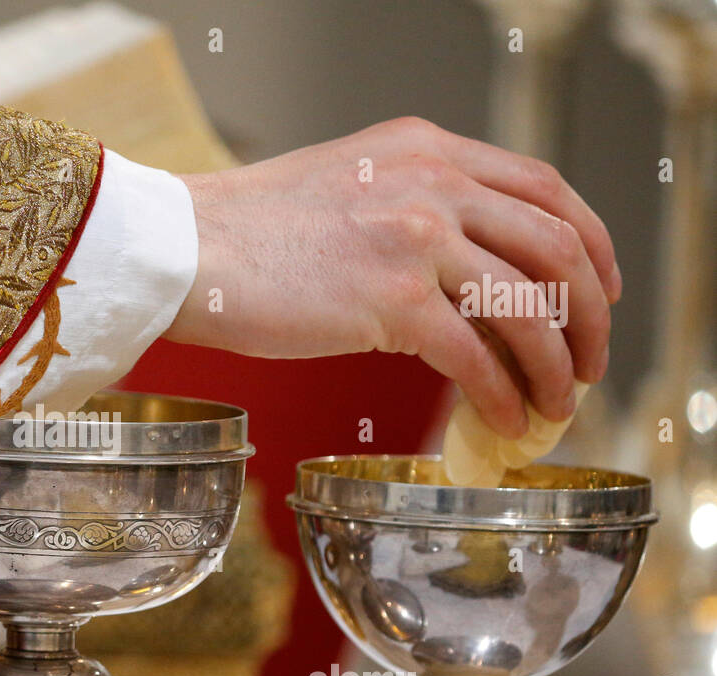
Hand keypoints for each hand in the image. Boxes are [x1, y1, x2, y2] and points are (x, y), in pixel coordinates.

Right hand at [168, 117, 620, 439]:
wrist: (184, 247)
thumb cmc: (247, 230)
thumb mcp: (349, 184)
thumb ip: (412, 204)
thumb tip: (461, 270)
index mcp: (426, 149)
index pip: (545, 187)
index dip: (590, 241)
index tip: (599, 287)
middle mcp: (433, 182)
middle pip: (556, 248)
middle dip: (589, 315)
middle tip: (591, 359)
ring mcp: (416, 238)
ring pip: (526, 308)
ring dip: (555, 366)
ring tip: (556, 402)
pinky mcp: (390, 299)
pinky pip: (475, 356)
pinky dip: (500, 395)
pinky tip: (502, 419)